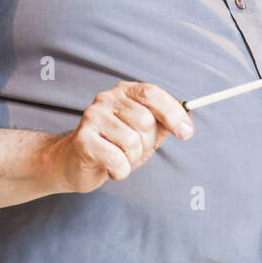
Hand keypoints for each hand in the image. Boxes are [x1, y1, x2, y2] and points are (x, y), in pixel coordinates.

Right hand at [48, 81, 193, 193]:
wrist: (74, 163)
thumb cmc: (114, 146)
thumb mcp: (144, 134)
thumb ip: (163, 124)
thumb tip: (187, 118)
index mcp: (125, 92)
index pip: (152, 94)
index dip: (173, 113)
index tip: (186, 133)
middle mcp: (107, 99)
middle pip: (145, 122)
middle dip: (147, 144)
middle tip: (135, 152)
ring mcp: (92, 117)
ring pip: (132, 142)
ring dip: (132, 159)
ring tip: (120, 158)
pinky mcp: (83, 140)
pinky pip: (117, 159)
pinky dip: (121, 171)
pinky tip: (111, 168)